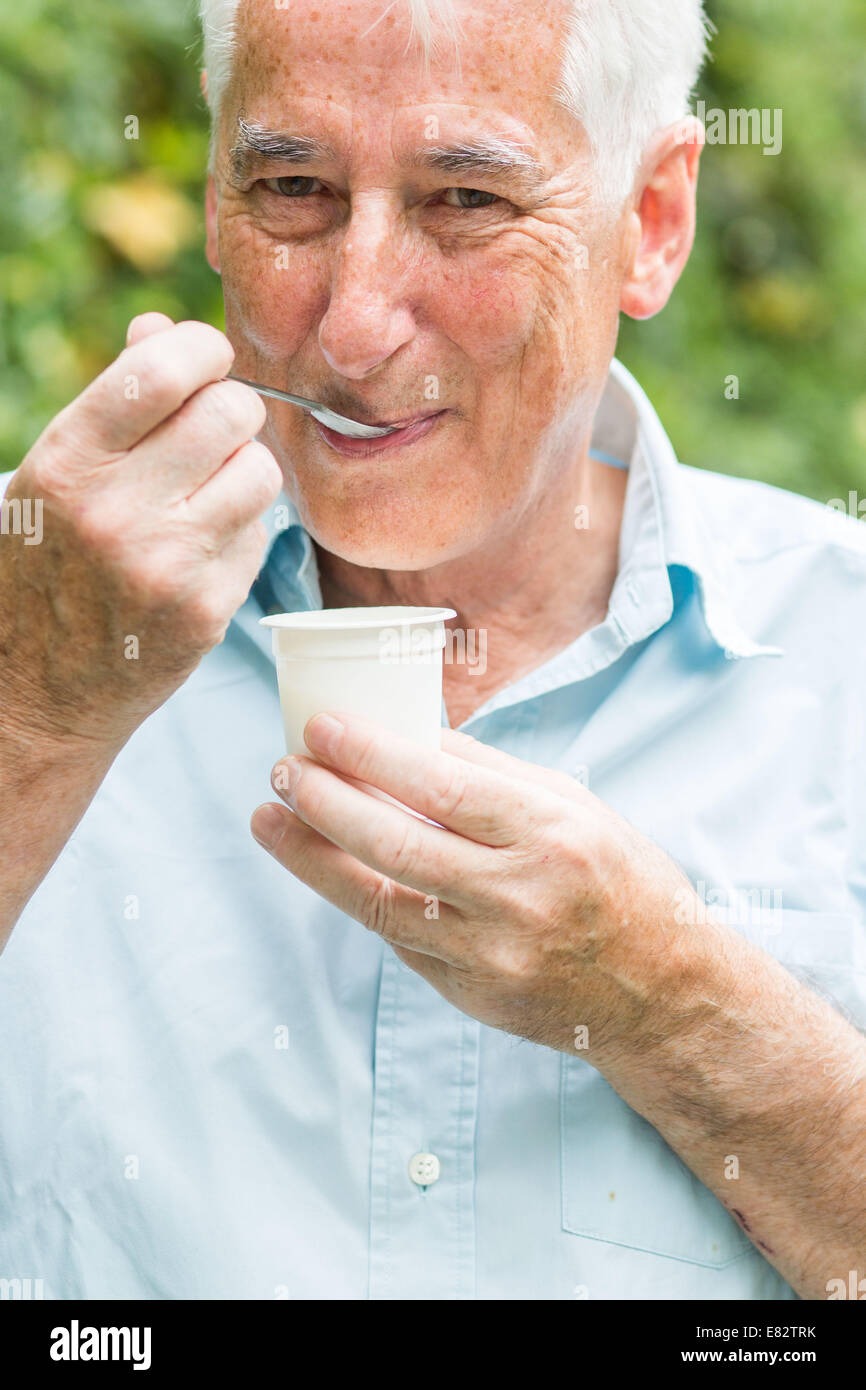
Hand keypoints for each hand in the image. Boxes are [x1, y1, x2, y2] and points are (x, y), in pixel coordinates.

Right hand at [0, 313, 282, 750]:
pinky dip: (241, 534)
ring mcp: (165, 564)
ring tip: (204, 497)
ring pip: (261, 471)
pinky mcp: (206, 609)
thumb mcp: (53, 474)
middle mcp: (115, 509)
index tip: (204, 365)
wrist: (38, 689)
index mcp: (67, 460)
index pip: (165, 367)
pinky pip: (261, 535)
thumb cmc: (48, 563)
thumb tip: (164, 328)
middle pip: (232, 413)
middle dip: (231, 415)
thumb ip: (114, 398)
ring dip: (243, 474)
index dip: (204, 352)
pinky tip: (199, 553)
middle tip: (210, 438)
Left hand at [251, 711, 699, 1055]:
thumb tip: (407, 734)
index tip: (320, 727)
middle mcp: (518, 895)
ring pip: (378, 900)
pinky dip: (359, 896)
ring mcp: (490, 954)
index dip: (371, 755)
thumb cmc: (620, 880)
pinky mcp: (470, 994)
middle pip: (395, 843)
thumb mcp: (575, 807)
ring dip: (313, 855)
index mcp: (550, 833)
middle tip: (283, 768)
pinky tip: (328, 865)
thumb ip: (491, 774)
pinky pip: (400, 937)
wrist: (662, 993)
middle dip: (325, 801)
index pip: (442, 786)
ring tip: (272, 817)